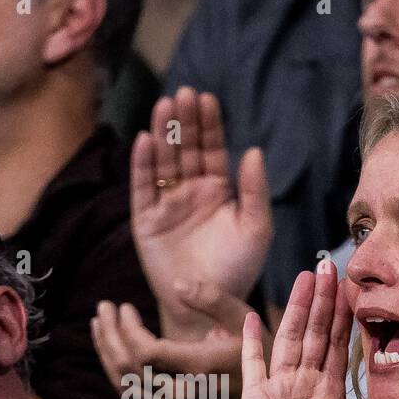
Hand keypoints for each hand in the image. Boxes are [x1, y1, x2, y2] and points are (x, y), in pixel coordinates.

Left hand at [91, 284, 262, 398]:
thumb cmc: (258, 355)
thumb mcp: (244, 319)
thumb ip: (211, 299)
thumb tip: (175, 285)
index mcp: (200, 369)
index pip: (145, 353)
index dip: (127, 330)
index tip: (124, 306)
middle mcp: (182, 395)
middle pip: (128, 369)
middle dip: (109, 336)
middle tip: (103, 307)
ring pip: (124, 386)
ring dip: (106, 354)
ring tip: (98, 325)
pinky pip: (132, 397)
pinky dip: (116, 372)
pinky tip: (111, 350)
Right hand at [132, 87, 270, 337]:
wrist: (208, 304)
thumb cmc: (238, 270)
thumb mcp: (256, 229)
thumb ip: (255, 191)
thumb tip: (252, 151)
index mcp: (218, 190)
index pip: (211, 148)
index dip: (208, 124)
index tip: (206, 99)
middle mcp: (190, 191)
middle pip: (185, 147)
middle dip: (184, 121)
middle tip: (184, 93)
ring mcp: (167, 204)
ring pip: (163, 161)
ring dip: (162, 133)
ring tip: (163, 106)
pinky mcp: (146, 220)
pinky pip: (143, 188)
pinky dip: (143, 165)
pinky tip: (145, 141)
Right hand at [239, 259, 390, 398]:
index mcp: (328, 394)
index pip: (339, 346)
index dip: (346, 318)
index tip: (353, 290)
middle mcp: (304, 385)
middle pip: (316, 334)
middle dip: (323, 301)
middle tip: (330, 267)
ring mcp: (279, 388)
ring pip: (290, 338)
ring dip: (297, 307)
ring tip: (305, 276)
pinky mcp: (256, 396)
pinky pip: (252, 363)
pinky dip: (250, 340)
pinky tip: (252, 315)